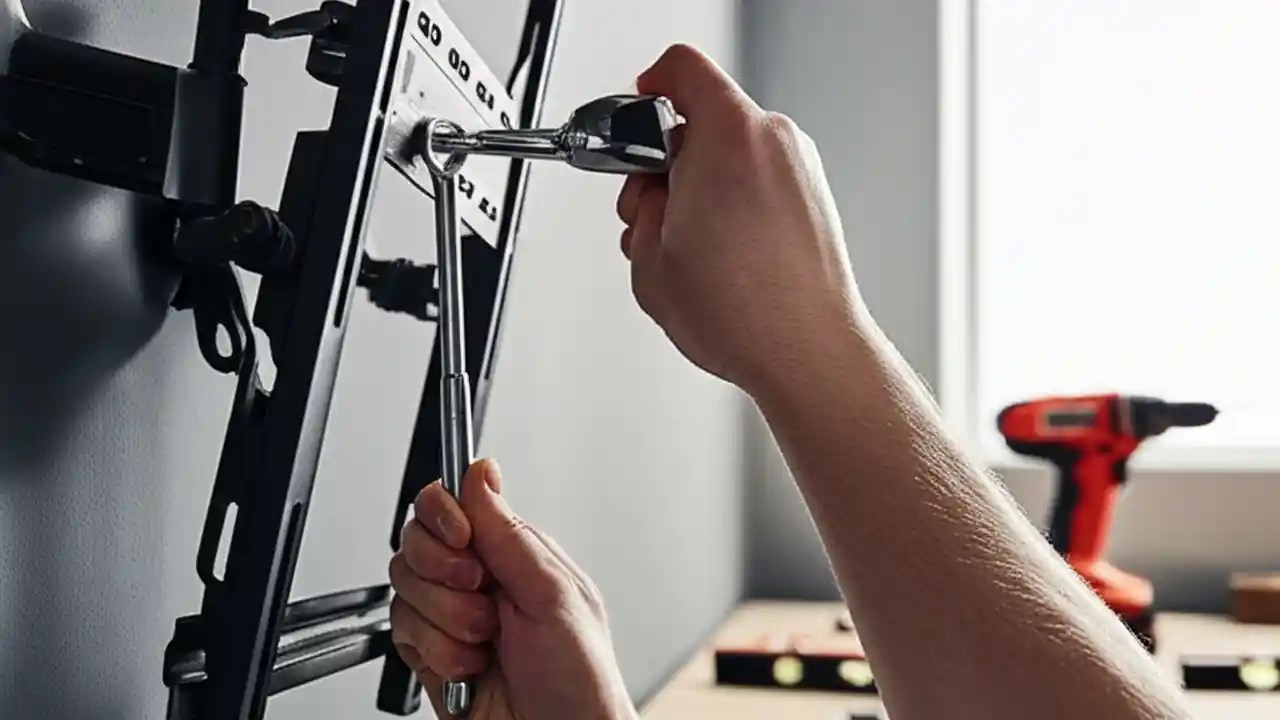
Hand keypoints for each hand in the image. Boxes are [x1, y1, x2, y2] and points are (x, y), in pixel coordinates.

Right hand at [388, 459, 634, 719]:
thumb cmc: (579, 679)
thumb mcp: (553, 594)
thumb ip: (509, 531)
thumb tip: (482, 471)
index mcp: (514, 553)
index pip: (454, 504)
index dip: (444, 516)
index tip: (462, 541)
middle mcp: (481, 579)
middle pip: (417, 542)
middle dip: (443, 576)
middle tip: (481, 598)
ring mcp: (453, 616)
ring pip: (404, 587)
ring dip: (446, 620)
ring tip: (486, 642)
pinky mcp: (431, 653)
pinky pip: (402, 632)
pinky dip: (436, 652)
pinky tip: (470, 667)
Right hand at [617, 44, 860, 399]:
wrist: (807, 351)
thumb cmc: (744, 312)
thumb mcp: (649, 257)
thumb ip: (642, 206)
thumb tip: (650, 196)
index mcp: (728, 135)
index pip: (681, 68)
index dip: (647, 88)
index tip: (636, 112)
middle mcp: (773, 139)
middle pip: (704, 118)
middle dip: (668, 160)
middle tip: (651, 210)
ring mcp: (801, 166)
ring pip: (733, 152)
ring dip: (702, 186)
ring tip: (691, 247)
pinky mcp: (815, 196)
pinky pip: (761, 177)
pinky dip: (735, 201)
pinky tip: (722, 255)